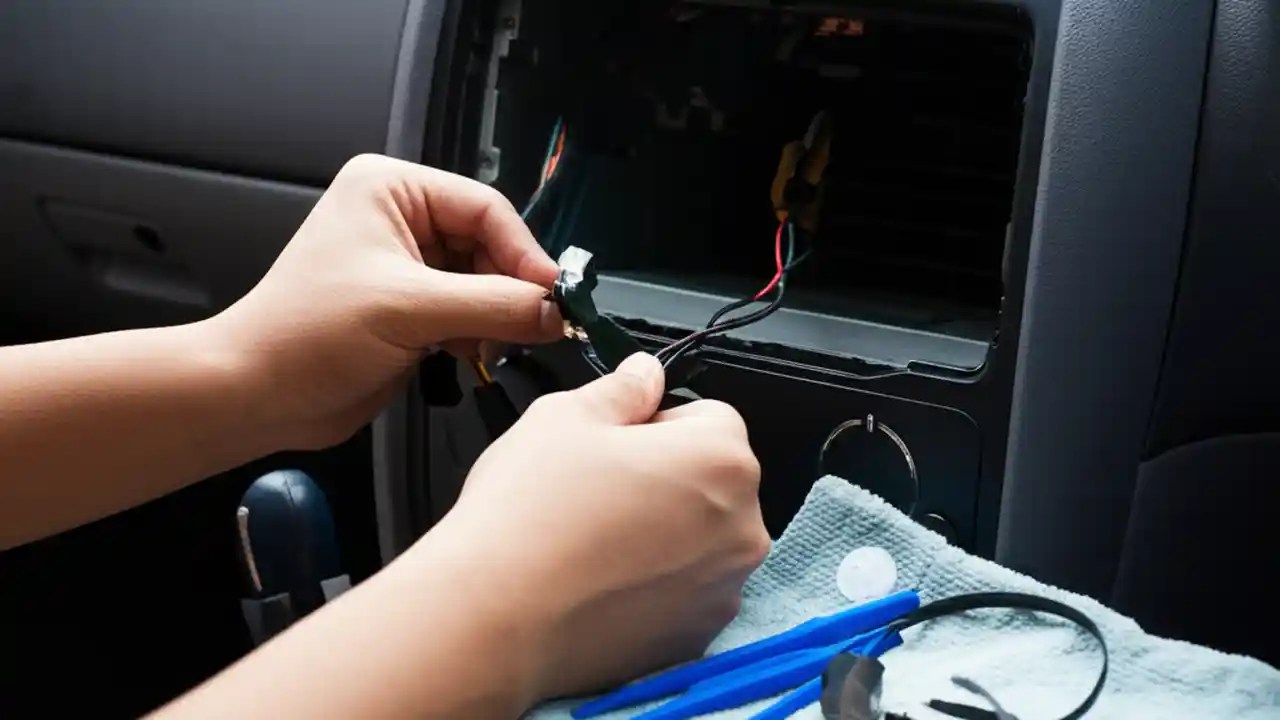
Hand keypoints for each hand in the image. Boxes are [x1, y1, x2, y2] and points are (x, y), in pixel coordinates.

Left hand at [212, 154, 561, 449]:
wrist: (258, 395)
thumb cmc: (306, 335)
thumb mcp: (410, 310)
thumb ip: (493, 305)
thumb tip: (555, 310)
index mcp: (391, 189)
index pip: (485, 208)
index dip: (524, 252)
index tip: (552, 295)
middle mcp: (400, 219)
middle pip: (489, 246)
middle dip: (510, 288)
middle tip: (535, 325)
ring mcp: (407, 266)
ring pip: (484, 283)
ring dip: (496, 316)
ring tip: (492, 344)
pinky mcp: (411, 309)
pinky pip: (469, 313)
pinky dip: (479, 334)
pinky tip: (469, 353)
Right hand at [411, 352, 769, 708]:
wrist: (493, 618)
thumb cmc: (528, 515)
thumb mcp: (565, 417)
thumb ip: (622, 389)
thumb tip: (646, 374)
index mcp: (722, 460)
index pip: (711, 417)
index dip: (655, 422)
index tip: (613, 443)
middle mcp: (742, 528)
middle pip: (711, 481)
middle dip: (664, 477)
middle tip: (596, 490)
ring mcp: (723, 589)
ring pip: (699, 538)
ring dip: (662, 531)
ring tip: (591, 539)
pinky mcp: (697, 636)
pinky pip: (684, 590)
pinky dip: (653, 582)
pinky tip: (598, 581)